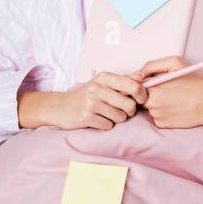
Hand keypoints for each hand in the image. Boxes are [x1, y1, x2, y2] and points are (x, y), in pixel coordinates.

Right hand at [22, 71, 147, 131]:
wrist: (60, 107)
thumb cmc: (86, 95)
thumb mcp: (103, 83)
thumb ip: (124, 80)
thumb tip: (142, 77)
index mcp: (104, 77)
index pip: (134, 86)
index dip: (142, 95)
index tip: (140, 100)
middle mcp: (97, 88)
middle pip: (130, 105)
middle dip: (130, 111)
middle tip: (123, 110)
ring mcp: (91, 102)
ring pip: (120, 117)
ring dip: (117, 119)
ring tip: (107, 114)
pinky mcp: (86, 117)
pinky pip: (109, 126)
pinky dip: (106, 125)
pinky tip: (98, 119)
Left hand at [136, 56, 202, 129]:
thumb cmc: (196, 83)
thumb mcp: (176, 64)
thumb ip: (152, 66)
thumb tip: (138, 74)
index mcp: (153, 89)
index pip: (134, 85)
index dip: (141, 82)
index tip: (150, 81)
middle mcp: (153, 104)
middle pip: (139, 97)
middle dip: (148, 93)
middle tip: (165, 90)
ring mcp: (157, 116)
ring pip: (148, 107)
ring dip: (156, 103)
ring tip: (174, 98)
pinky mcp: (163, 125)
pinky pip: (156, 117)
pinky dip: (162, 113)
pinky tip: (175, 108)